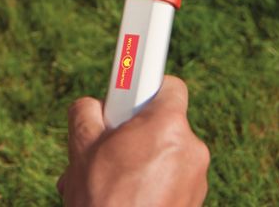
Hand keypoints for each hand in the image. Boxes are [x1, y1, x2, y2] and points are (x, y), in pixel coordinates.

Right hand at [58, 76, 209, 206]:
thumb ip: (86, 113)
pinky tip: (128, 196)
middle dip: (137, 130)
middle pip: (163, 121)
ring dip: (144, 159)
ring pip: (167, 152)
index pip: (168, 83)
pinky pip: (173, 178)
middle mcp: (191, 148)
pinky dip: (154, 182)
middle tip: (111, 146)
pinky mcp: (196, 202)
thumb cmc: (103, 200)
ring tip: (115, 180)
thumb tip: (90, 107)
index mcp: (167, 125)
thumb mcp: (80, 149)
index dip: (146, 84)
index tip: (132, 83)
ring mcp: (198, 179)